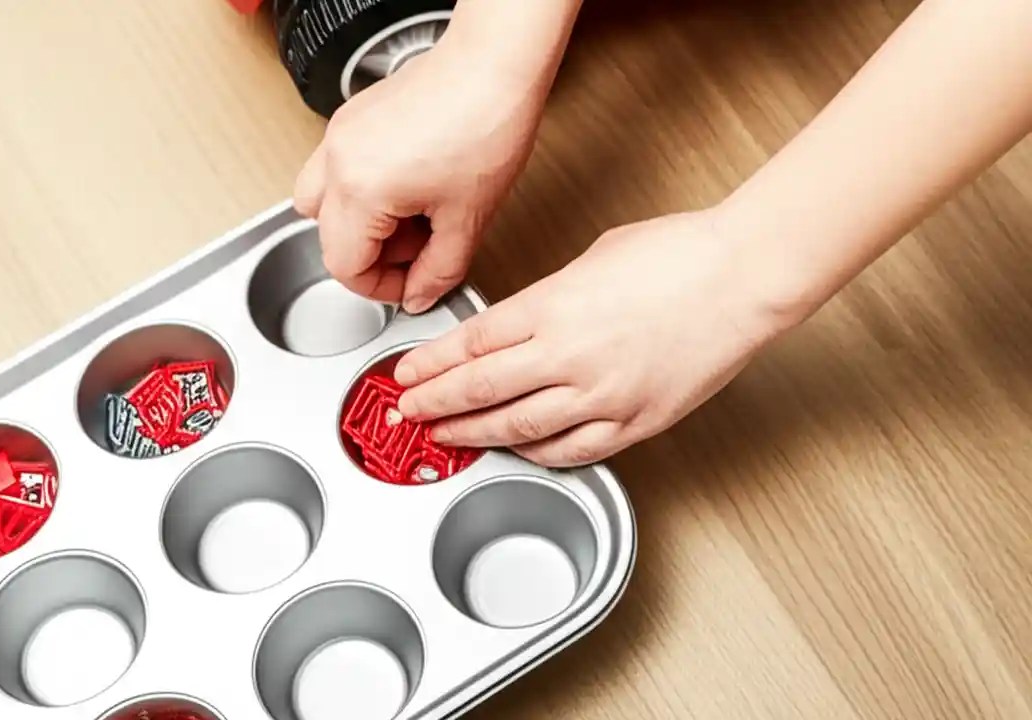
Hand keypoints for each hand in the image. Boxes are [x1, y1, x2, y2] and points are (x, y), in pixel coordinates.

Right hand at [292, 33, 547, 312]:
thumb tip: (419, 294)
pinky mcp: (351, 118)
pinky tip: (407, 185)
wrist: (493, 64)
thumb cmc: (486, 122)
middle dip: (372, 256)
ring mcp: (339, 135)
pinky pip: (335, 169)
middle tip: (417, 250)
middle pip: (328, 238)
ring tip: (409, 216)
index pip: (345, 266)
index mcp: (360, 190)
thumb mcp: (468, 219)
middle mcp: (338, 160)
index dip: (379, 287)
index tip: (408, 285)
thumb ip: (439, 271)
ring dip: (358, 223)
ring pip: (321, 203)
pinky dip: (361, 190)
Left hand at [393, 209, 799, 465]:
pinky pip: (574, 449)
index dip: (430, 364)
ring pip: (519, 428)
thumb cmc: (678, 254)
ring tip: (446, 438)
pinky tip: (518, 452)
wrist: (744, 276)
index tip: (405, 374)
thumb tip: (521, 322)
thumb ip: (547, 298)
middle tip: (406, 413)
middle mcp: (569, 356)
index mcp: (552, 307)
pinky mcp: (636, 420)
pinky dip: (538, 454)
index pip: (471, 344)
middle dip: (434, 404)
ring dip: (475, 435)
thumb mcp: (591, 259)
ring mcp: (603, 394)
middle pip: (480, 389)